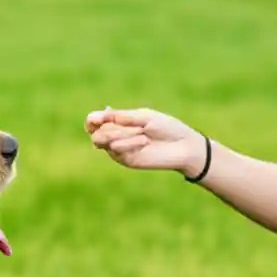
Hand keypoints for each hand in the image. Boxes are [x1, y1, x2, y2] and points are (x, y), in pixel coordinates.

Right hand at [84, 107, 208, 175]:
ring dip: (119, 135)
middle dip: (110, 128)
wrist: (182, 146)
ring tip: (142, 135)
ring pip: (101, 142)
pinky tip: (144, 142)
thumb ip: (119, 117)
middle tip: (135, 127)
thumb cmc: (166, 128)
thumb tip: (94, 116)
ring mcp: (119, 150)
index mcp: (119, 122)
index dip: (93, 120)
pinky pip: (115, 151)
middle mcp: (116, 136)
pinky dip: (127, 144)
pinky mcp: (126, 160)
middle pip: (96, 133)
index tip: (99, 118)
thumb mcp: (143, 117)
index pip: (93, 122)